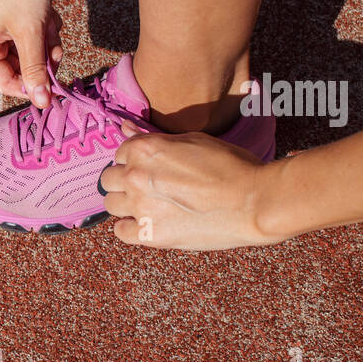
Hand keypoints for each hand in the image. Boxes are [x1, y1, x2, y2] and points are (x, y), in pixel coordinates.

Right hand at [0, 0, 62, 109]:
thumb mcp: (31, 33)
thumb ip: (35, 70)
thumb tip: (41, 102)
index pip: (4, 82)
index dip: (30, 87)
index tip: (54, 90)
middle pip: (19, 68)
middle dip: (41, 59)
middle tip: (55, 48)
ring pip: (30, 53)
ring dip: (46, 43)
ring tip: (50, 24)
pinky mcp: (13, 18)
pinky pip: (33, 37)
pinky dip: (45, 30)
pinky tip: (48, 14)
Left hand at [99, 121, 284, 250]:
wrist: (254, 201)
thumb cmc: (231, 167)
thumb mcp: (194, 140)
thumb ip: (155, 138)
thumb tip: (125, 127)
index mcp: (145, 149)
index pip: (120, 154)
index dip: (134, 161)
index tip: (149, 169)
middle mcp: (136, 176)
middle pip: (108, 180)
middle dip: (123, 182)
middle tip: (145, 188)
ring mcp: (140, 206)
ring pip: (110, 205)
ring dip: (125, 204)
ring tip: (148, 206)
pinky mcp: (149, 234)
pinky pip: (120, 232)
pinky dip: (130, 228)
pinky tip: (147, 224)